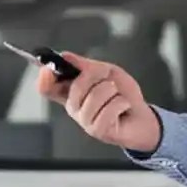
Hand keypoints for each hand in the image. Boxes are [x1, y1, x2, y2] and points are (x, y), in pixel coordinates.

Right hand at [37, 52, 161, 152]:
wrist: (142, 116)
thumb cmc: (123, 95)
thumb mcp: (107, 72)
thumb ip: (87, 65)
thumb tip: (66, 56)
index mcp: (72, 92)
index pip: (47, 87)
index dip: (44, 78)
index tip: (49, 68)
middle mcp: (74, 107)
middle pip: (76, 86)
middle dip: (98, 76)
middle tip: (109, 81)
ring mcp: (84, 121)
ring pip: (95, 96)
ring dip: (114, 91)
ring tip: (118, 97)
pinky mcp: (97, 131)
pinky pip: (108, 109)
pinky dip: (121, 103)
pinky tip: (123, 108)